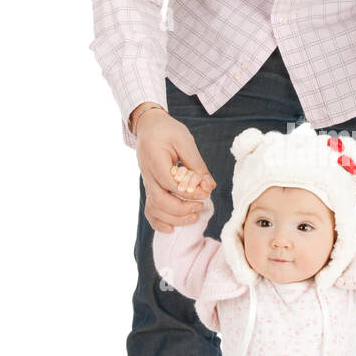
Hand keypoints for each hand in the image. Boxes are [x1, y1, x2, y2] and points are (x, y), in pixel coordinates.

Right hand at [134, 109, 216, 232]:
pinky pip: (149, 209)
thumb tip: (208, 186)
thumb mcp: (185, 141)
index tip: (205, 194)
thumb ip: (196, 164)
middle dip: (181, 209)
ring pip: (153, 208)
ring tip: (194, 217)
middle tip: (201, 207)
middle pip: (158, 199)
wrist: (149, 126)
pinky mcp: (149, 187)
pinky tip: (172, 228)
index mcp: (154, 159)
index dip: (187, 192)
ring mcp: (146, 182)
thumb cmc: (168, 131)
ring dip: (173, 217)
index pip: (169, 182)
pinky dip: (158, 222)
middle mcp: (147, 174)